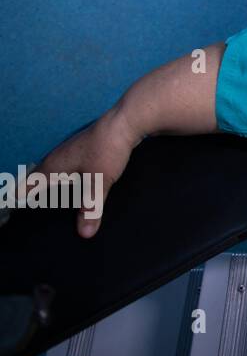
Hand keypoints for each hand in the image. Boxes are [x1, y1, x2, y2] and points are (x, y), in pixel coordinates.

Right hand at [20, 105, 141, 238]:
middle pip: (38, 179)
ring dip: (51, 186)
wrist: (127, 122)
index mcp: (53, 166)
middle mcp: (58, 158)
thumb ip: (91, 207)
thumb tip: (84, 233)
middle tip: (28, 209)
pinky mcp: (85, 151)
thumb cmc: (107, 148)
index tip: (12, 208)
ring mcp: (71, 152)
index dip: (20, 198)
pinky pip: (69, 169)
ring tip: (50, 203)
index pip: (28, 185)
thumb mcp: (99, 181)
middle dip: (33, 194)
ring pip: (54, 173)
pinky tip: (76, 187)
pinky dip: (67, 180)